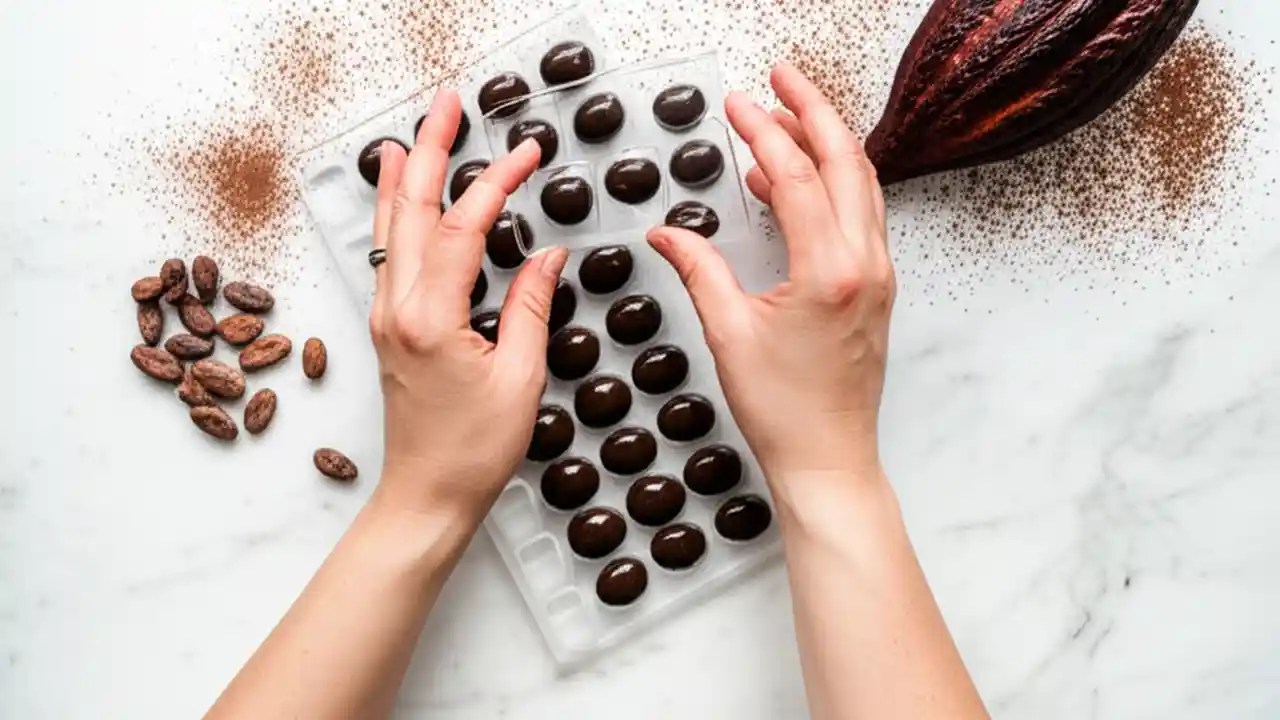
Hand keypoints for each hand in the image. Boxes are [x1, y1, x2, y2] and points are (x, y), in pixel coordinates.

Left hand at [369, 90, 567, 521]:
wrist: (426, 497)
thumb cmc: (473, 451)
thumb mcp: (519, 378)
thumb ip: (530, 307)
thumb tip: (547, 256)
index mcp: (430, 319)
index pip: (462, 228)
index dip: (495, 182)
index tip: (526, 153)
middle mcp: (397, 309)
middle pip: (410, 209)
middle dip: (428, 150)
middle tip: (447, 105)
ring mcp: (386, 317)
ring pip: (390, 227)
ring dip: (404, 174)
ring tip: (415, 133)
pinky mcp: (389, 328)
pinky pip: (388, 253)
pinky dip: (396, 214)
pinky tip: (398, 195)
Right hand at [647, 63, 893, 487]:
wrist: (829, 459)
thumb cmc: (785, 411)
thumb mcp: (728, 334)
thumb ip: (698, 270)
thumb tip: (666, 233)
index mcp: (830, 271)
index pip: (794, 176)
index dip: (762, 132)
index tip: (737, 104)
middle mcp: (865, 265)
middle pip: (845, 161)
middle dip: (812, 110)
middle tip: (780, 76)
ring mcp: (877, 275)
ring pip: (860, 183)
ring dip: (825, 143)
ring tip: (783, 118)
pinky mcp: (875, 288)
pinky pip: (859, 215)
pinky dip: (830, 185)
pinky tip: (788, 186)